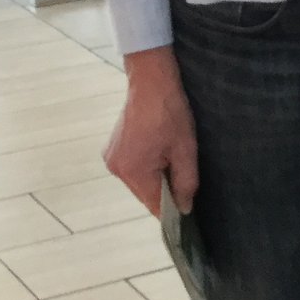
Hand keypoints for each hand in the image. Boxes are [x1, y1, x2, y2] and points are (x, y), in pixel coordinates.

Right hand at [103, 46, 198, 217]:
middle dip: (165, 192)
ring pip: (139, 181)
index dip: (172, 211)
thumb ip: (185, 182)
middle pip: (145, 194)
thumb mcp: (186, 149)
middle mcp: (117, 169)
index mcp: (133, 171)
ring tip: (173, 160)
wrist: (151, 82)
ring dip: (155, 178)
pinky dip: (147, 167)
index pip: (153, 205)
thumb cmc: (170, 113)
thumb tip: (185, 208)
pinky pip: (133, 168)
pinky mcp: (112, 149)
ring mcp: (111, 158)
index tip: (188, 216)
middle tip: (186, 181)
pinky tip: (160, 152)